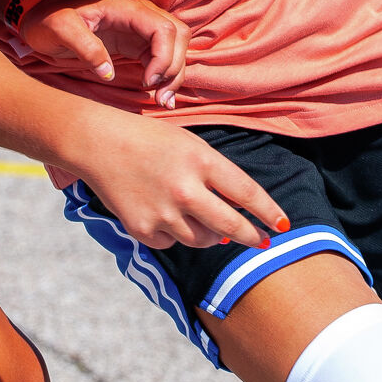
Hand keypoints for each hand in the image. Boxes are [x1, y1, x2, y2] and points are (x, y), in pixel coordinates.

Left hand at [18, 0, 189, 106]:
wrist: (38, 16)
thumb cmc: (48, 20)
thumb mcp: (61, 30)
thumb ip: (86, 48)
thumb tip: (108, 73)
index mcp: (125, 7)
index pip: (163, 29)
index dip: (164, 56)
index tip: (147, 81)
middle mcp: (138, 13)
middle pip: (178, 35)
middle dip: (175, 66)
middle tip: (160, 97)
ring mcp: (138, 27)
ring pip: (174, 46)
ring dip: (174, 72)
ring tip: (161, 101)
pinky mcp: (134, 41)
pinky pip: (161, 55)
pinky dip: (164, 74)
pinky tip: (157, 94)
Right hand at [77, 114, 289, 250]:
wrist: (97, 144)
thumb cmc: (148, 139)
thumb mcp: (189, 144)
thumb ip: (214, 176)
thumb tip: (232, 218)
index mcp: (200, 161)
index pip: (246, 192)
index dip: (269, 212)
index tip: (283, 225)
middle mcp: (185, 190)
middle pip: (231, 226)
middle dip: (252, 236)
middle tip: (262, 242)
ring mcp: (163, 213)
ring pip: (202, 240)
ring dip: (208, 234)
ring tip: (197, 215)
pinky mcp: (143, 229)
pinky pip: (172, 242)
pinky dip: (174, 233)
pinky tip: (162, 212)